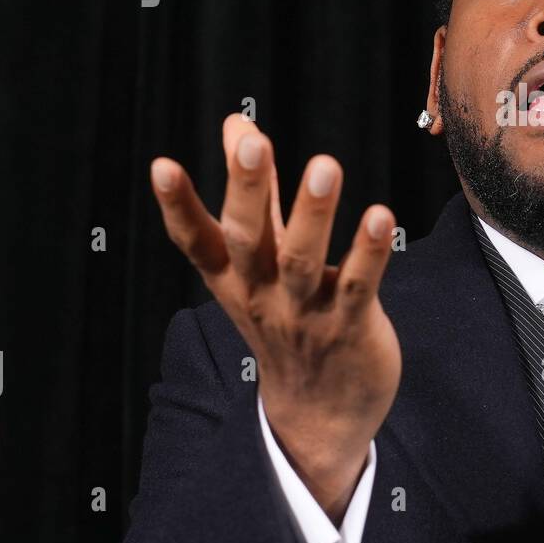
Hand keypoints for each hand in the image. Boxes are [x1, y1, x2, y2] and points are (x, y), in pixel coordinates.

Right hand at [149, 115, 400, 520]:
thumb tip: (236, 125)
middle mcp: (263, 295)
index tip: (162, 166)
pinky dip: (367, 252)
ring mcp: (306, 314)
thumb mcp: (262, 262)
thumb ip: (258, 193)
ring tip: (324, 165)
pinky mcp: (351, 328)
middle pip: (248, 241)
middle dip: (249, 190)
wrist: (320, 417)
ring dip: (314, 214)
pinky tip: (380, 216)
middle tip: (253, 142)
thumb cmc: (289, 321)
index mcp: (234, 279)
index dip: (178, 206)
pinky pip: (358, 287)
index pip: (198, 241)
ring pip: (305, 262)